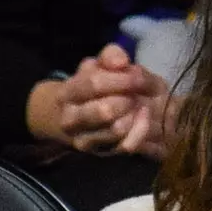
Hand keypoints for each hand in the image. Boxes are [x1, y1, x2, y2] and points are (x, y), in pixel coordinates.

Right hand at [26, 43, 173, 156]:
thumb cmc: (95, 87)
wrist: (77, 119)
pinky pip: (126, 145)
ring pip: (116, 130)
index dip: (120, 80)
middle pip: (104, 111)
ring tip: (141, 106)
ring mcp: (85, 140)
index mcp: (67, 93)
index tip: (138, 78)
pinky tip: (144, 120)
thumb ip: (110, 56)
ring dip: (135, 116)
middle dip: (127, 100)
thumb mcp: (99, 65)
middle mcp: (70, 120)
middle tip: (136, 95)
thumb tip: (121, 62)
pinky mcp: (102, 153)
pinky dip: (141, 131)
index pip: (93, 84)